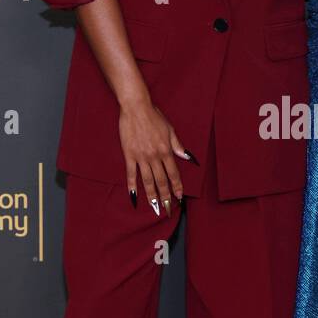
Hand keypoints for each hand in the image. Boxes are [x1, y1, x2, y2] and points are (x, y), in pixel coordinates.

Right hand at [119, 93, 189, 213]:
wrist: (136, 108)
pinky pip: (131, 174)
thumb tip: (188, 157)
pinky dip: (132, 186)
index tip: (179, 198)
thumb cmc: (154, 117)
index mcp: (166, 151)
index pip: (173, 174)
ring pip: (147, 181)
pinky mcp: (129, 155)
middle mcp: (155, 157)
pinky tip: (134, 197)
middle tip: (168, 209)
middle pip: (161, 181)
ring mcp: (141, 157)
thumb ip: (178, 146)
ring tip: (154, 207)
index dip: (177, 187)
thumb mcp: (170, 130)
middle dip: (165, 197)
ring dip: (152, 196)